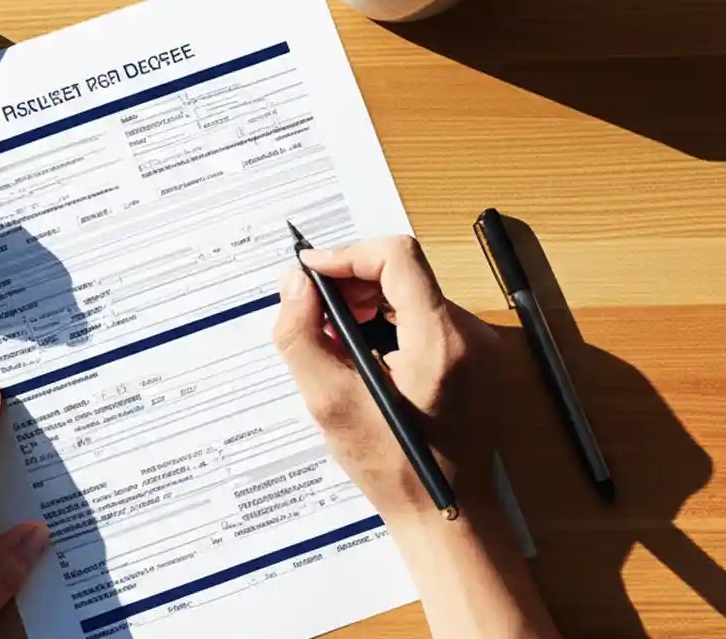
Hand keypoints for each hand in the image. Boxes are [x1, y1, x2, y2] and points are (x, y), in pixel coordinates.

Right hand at [272, 235, 500, 520]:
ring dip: (367, 307)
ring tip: (334, 343)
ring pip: (412, 296)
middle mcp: (468, 334)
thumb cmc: (394, 467)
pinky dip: (388, 326)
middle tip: (314, 314)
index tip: (311, 273)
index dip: (347, 256)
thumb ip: (302, 335)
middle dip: (351, 284)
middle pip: (403, 274)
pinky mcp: (475, 362)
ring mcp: (477, 347)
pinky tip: (363, 361)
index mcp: (438, 339)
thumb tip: (294, 284)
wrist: (447, 514)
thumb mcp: (330, 402)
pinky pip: (425, 321)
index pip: (396, 257)